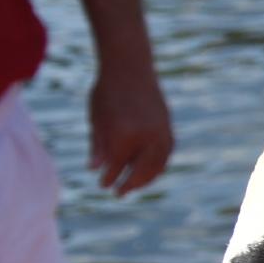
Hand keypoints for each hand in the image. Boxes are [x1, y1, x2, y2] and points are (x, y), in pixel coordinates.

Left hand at [86, 62, 172, 192]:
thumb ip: (97, 145)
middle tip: (119, 194)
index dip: (108, 178)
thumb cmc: (107, 92)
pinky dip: (158, 165)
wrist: (130, 68)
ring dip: (146, 178)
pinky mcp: (168, 128)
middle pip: (139, 170)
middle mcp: (146, 136)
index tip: (102, 185)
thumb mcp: (96, 119)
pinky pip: (165, 154)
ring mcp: (160, 132)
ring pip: (156, 164)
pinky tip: (149, 170)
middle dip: (129, 183)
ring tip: (135, 185)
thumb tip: (95, 169)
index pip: (116, 165)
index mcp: (123, 135)